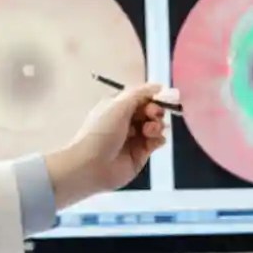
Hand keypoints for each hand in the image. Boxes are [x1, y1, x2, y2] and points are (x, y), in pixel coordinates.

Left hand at [44, 82, 171, 208]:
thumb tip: (160, 86)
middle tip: (152, 115)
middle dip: (155, 111)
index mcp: (118, 106)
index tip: (162, 98)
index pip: (142, 97)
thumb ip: (140, 93)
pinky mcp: (141, 154)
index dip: (153, 96)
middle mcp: (126, 120)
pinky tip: (154, 140)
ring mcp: (135, 138)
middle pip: (151, 110)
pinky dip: (159, 139)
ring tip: (148, 131)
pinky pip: (157, 141)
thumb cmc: (101, 131)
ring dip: (157, 125)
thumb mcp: (118, 105)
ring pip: (156, 125)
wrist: (91, 165)